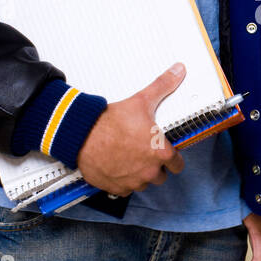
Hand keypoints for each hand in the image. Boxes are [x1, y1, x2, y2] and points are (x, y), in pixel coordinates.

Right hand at [76, 63, 185, 194]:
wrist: (82, 134)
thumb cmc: (110, 121)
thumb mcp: (142, 100)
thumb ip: (163, 86)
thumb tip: (178, 71)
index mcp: (160, 153)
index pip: (178, 164)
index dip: (172, 157)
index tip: (166, 152)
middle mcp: (149, 171)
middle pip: (161, 175)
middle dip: (155, 165)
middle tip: (144, 151)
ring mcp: (132, 182)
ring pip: (143, 183)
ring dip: (139, 174)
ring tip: (129, 157)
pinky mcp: (116, 188)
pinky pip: (125, 189)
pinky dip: (122, 181)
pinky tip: (117, 166)